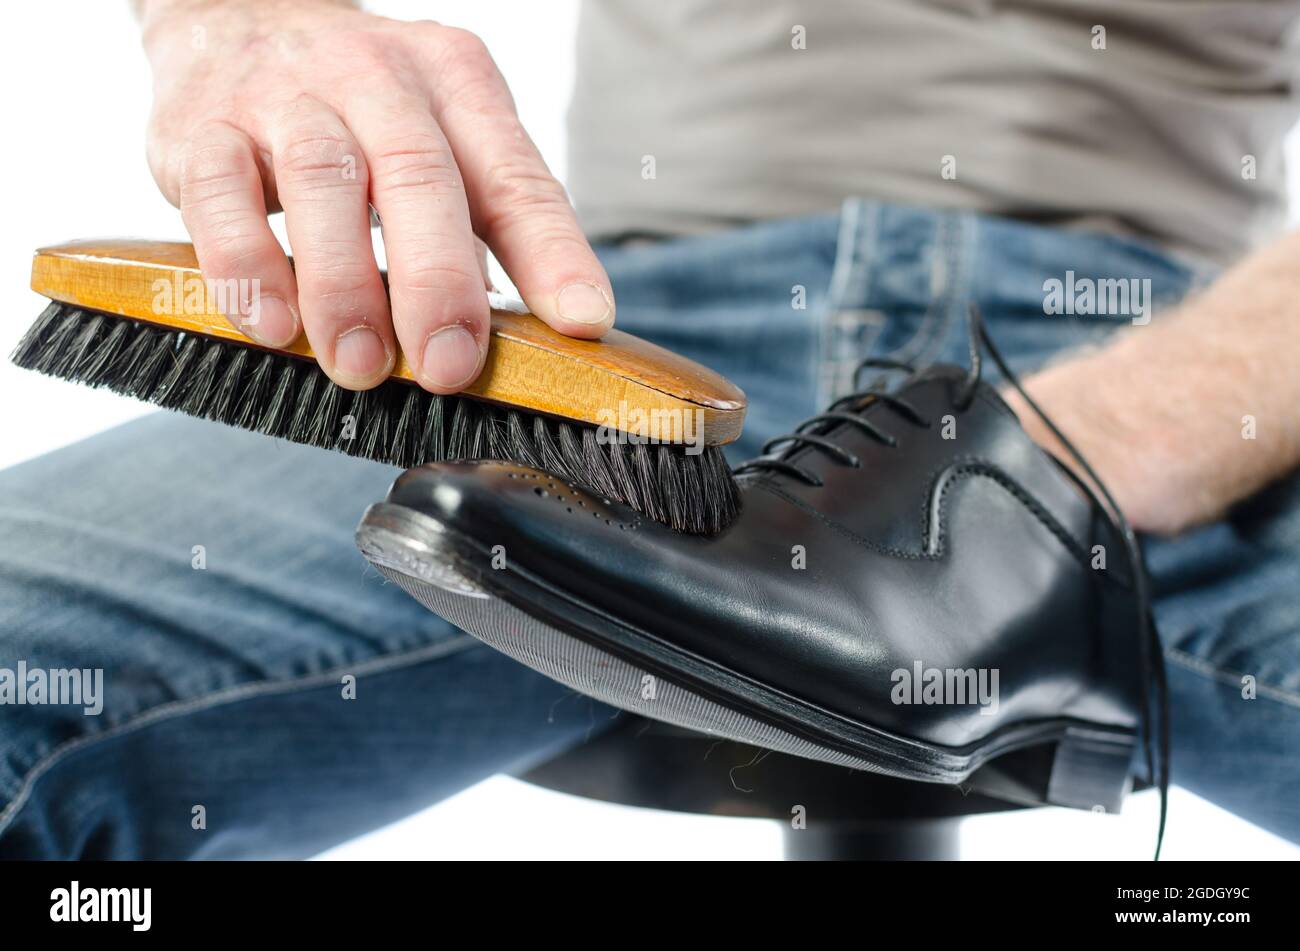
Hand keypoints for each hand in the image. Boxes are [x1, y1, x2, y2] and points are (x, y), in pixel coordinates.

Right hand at [141, 0, 613, 391]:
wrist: (234, 14)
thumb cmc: (363, 108)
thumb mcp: (443, 140)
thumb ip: (488, 228)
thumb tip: (541, 338)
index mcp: (456, 83)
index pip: (516, 176)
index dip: (553, 254)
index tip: (581, 323)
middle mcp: (377, 76)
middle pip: (419, 174)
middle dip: (438, 282)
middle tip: (448, 368)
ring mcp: (285, 94)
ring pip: (321, 180)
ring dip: (342, 286)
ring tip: (359, 366)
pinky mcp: (200, 125)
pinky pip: (218, 193)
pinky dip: (245, 265)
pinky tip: (271, 324)